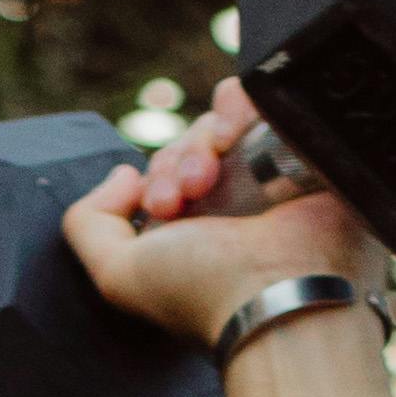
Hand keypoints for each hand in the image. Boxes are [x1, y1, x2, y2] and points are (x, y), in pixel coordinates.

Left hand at [60, 76, 390, 352]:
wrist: (284, 296)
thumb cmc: (205, 294)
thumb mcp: (120, 276)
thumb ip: (89, 227)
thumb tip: (121, 176)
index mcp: (199, 234)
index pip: (169, 175)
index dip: (157, 179)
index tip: (162, 206)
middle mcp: (238, 207)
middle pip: (193, 145)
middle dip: (178, 160)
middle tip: (187, 193)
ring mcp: (275, 178)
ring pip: (224, 122)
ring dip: (204, 138)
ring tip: (213, 170)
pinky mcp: (306, 150)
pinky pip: (266, 100)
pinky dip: (237, 105)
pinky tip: (234, 135)